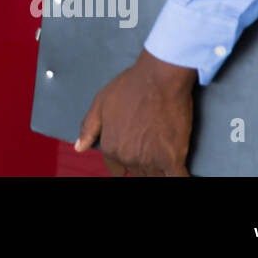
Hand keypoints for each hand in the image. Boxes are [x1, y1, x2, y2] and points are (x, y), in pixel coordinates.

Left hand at [74, 47, 195, 175]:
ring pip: (155, 177)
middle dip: (143, 164)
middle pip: (137, 174)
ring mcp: (150, 159)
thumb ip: (89, 128)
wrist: (158, 78)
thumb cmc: (130, 86)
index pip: (116, 170)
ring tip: (163, 153)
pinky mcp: (172, 158)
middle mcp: (128, 157)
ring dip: (159, 169)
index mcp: (110, 146)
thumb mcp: (101, 102)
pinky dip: (179, 177)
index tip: (134, 152)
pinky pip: (178, 178)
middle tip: (150, 145)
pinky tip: (178, 170)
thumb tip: (78, 148)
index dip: (124, 162)